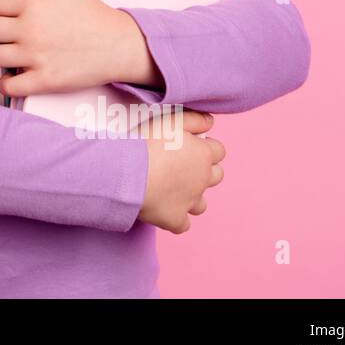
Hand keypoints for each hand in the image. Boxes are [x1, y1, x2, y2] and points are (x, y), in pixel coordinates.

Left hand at [0, 0, 149, 99]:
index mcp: (33, 4)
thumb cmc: (92, 14)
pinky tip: (15, 74)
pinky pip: (7, 86)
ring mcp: (35, 57)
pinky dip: (5, 82)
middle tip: (2, 32)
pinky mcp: (43, 81)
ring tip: (9, 52)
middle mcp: (30, 30)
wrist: (119, 45)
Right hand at [137, 110, 224, 233]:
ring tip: (171, 190)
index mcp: (203, 154)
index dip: (205, 147)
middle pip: (216, 176)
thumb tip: (211, 123)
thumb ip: (194, 119)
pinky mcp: (175, 219)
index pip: (218, 150)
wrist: (126, 172)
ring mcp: (190, 202)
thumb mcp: (170, 120)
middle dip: (204, 171)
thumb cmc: (145, 143)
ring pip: (201, 204)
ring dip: (191, 197)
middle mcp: (202, 179)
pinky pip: (182, 224)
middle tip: (180, 166)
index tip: (189, 146)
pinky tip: (163, 209)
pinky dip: (175, 218)